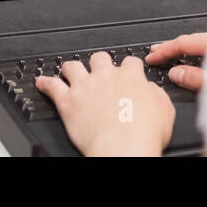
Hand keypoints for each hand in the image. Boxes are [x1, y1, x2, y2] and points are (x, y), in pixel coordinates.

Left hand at [35, 52, 174, 156]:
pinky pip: (51, 86)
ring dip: (71, 69)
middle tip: (100, 72)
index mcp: (130, 77)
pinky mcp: (68, 101)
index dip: (128, 67)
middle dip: (99, 64)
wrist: (123, 149)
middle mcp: (105, 77)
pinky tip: (41, 82)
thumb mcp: (164, 110)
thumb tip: (149, 90)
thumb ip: (155, 94)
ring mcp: (84, 87)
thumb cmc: (143, 134)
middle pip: (99, 58)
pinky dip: (45, 83)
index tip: (127, 71)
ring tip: (70, 72)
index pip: (129, 61)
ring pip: (73, 66)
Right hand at [145, 32, 206, 92]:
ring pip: (200, 43)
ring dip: (183, 49)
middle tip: (155, 52)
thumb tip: (176, 74)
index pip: (182, 43)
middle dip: (170, 47)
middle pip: (190, 40)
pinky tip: (195, 59)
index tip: (151, 58)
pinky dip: (196, 52)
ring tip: (171, 55)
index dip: (164, 51)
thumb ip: (196, 78)